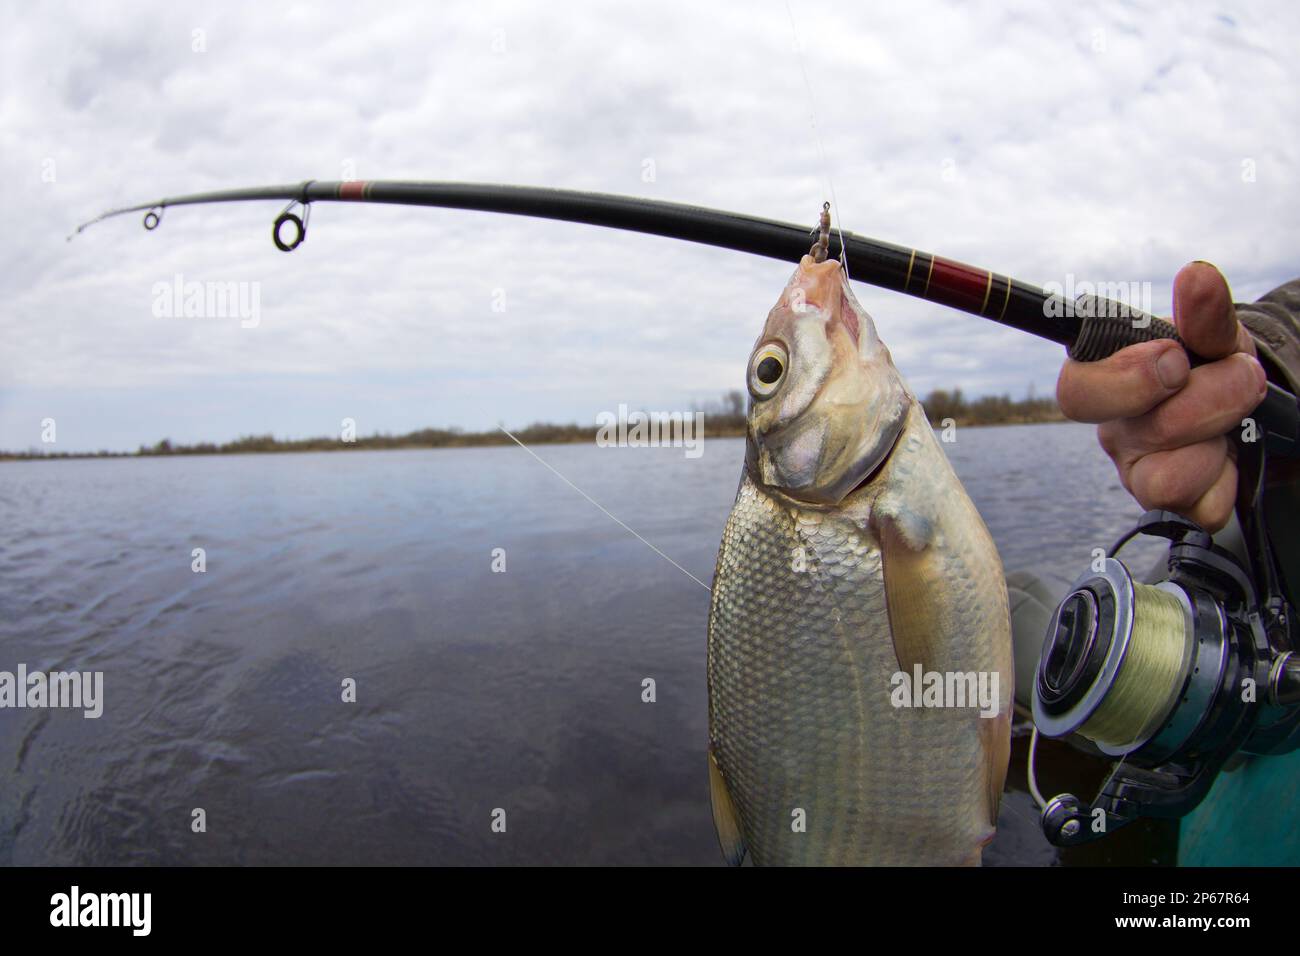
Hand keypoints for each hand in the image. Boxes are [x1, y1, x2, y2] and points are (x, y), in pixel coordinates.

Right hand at [1056, 261, 1267, 531]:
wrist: (1254, 411)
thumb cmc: (1217, 367)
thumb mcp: (1218, 336)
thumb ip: (1206, 313)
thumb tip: (1197, 275)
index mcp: (1106, 383)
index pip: (1076, 391)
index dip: (1125, 379)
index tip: (1176, 357)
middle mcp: (1115, 432)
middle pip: (1137, 433)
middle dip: (1204, 403)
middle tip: (1240, 377)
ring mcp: (1138, 474)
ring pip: (1166, 479)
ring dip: (1219, 440)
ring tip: (1234, 420)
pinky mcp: (1173, 509)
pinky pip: (1202, 505)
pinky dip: (1231, 477)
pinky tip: (1231, 455)